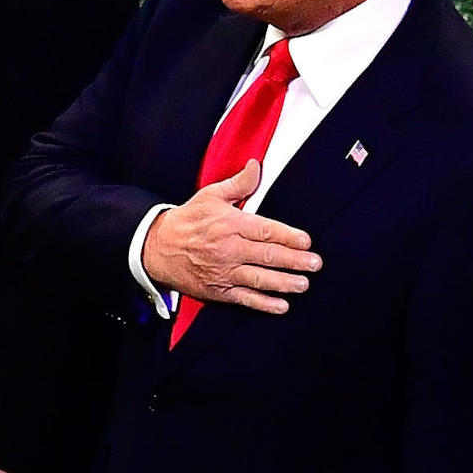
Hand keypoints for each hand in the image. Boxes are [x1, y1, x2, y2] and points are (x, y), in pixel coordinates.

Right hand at [143, 162, 321, 315]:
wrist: (157, 249)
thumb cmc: (187, 221)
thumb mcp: (210, 196)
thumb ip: (238, 184)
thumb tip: (256, 166)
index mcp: (229, 224)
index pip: (264, 230)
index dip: (287, 236)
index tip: (306, 240)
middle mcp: (228, 249)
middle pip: (267, 256)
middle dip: (294, 261)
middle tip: (315, 264)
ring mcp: (224, 272)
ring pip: (260, 279)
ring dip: (284, 283)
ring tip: (304, 284)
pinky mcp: (219, 291)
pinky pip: (245, 299)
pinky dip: (264, 304)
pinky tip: (282, 306)